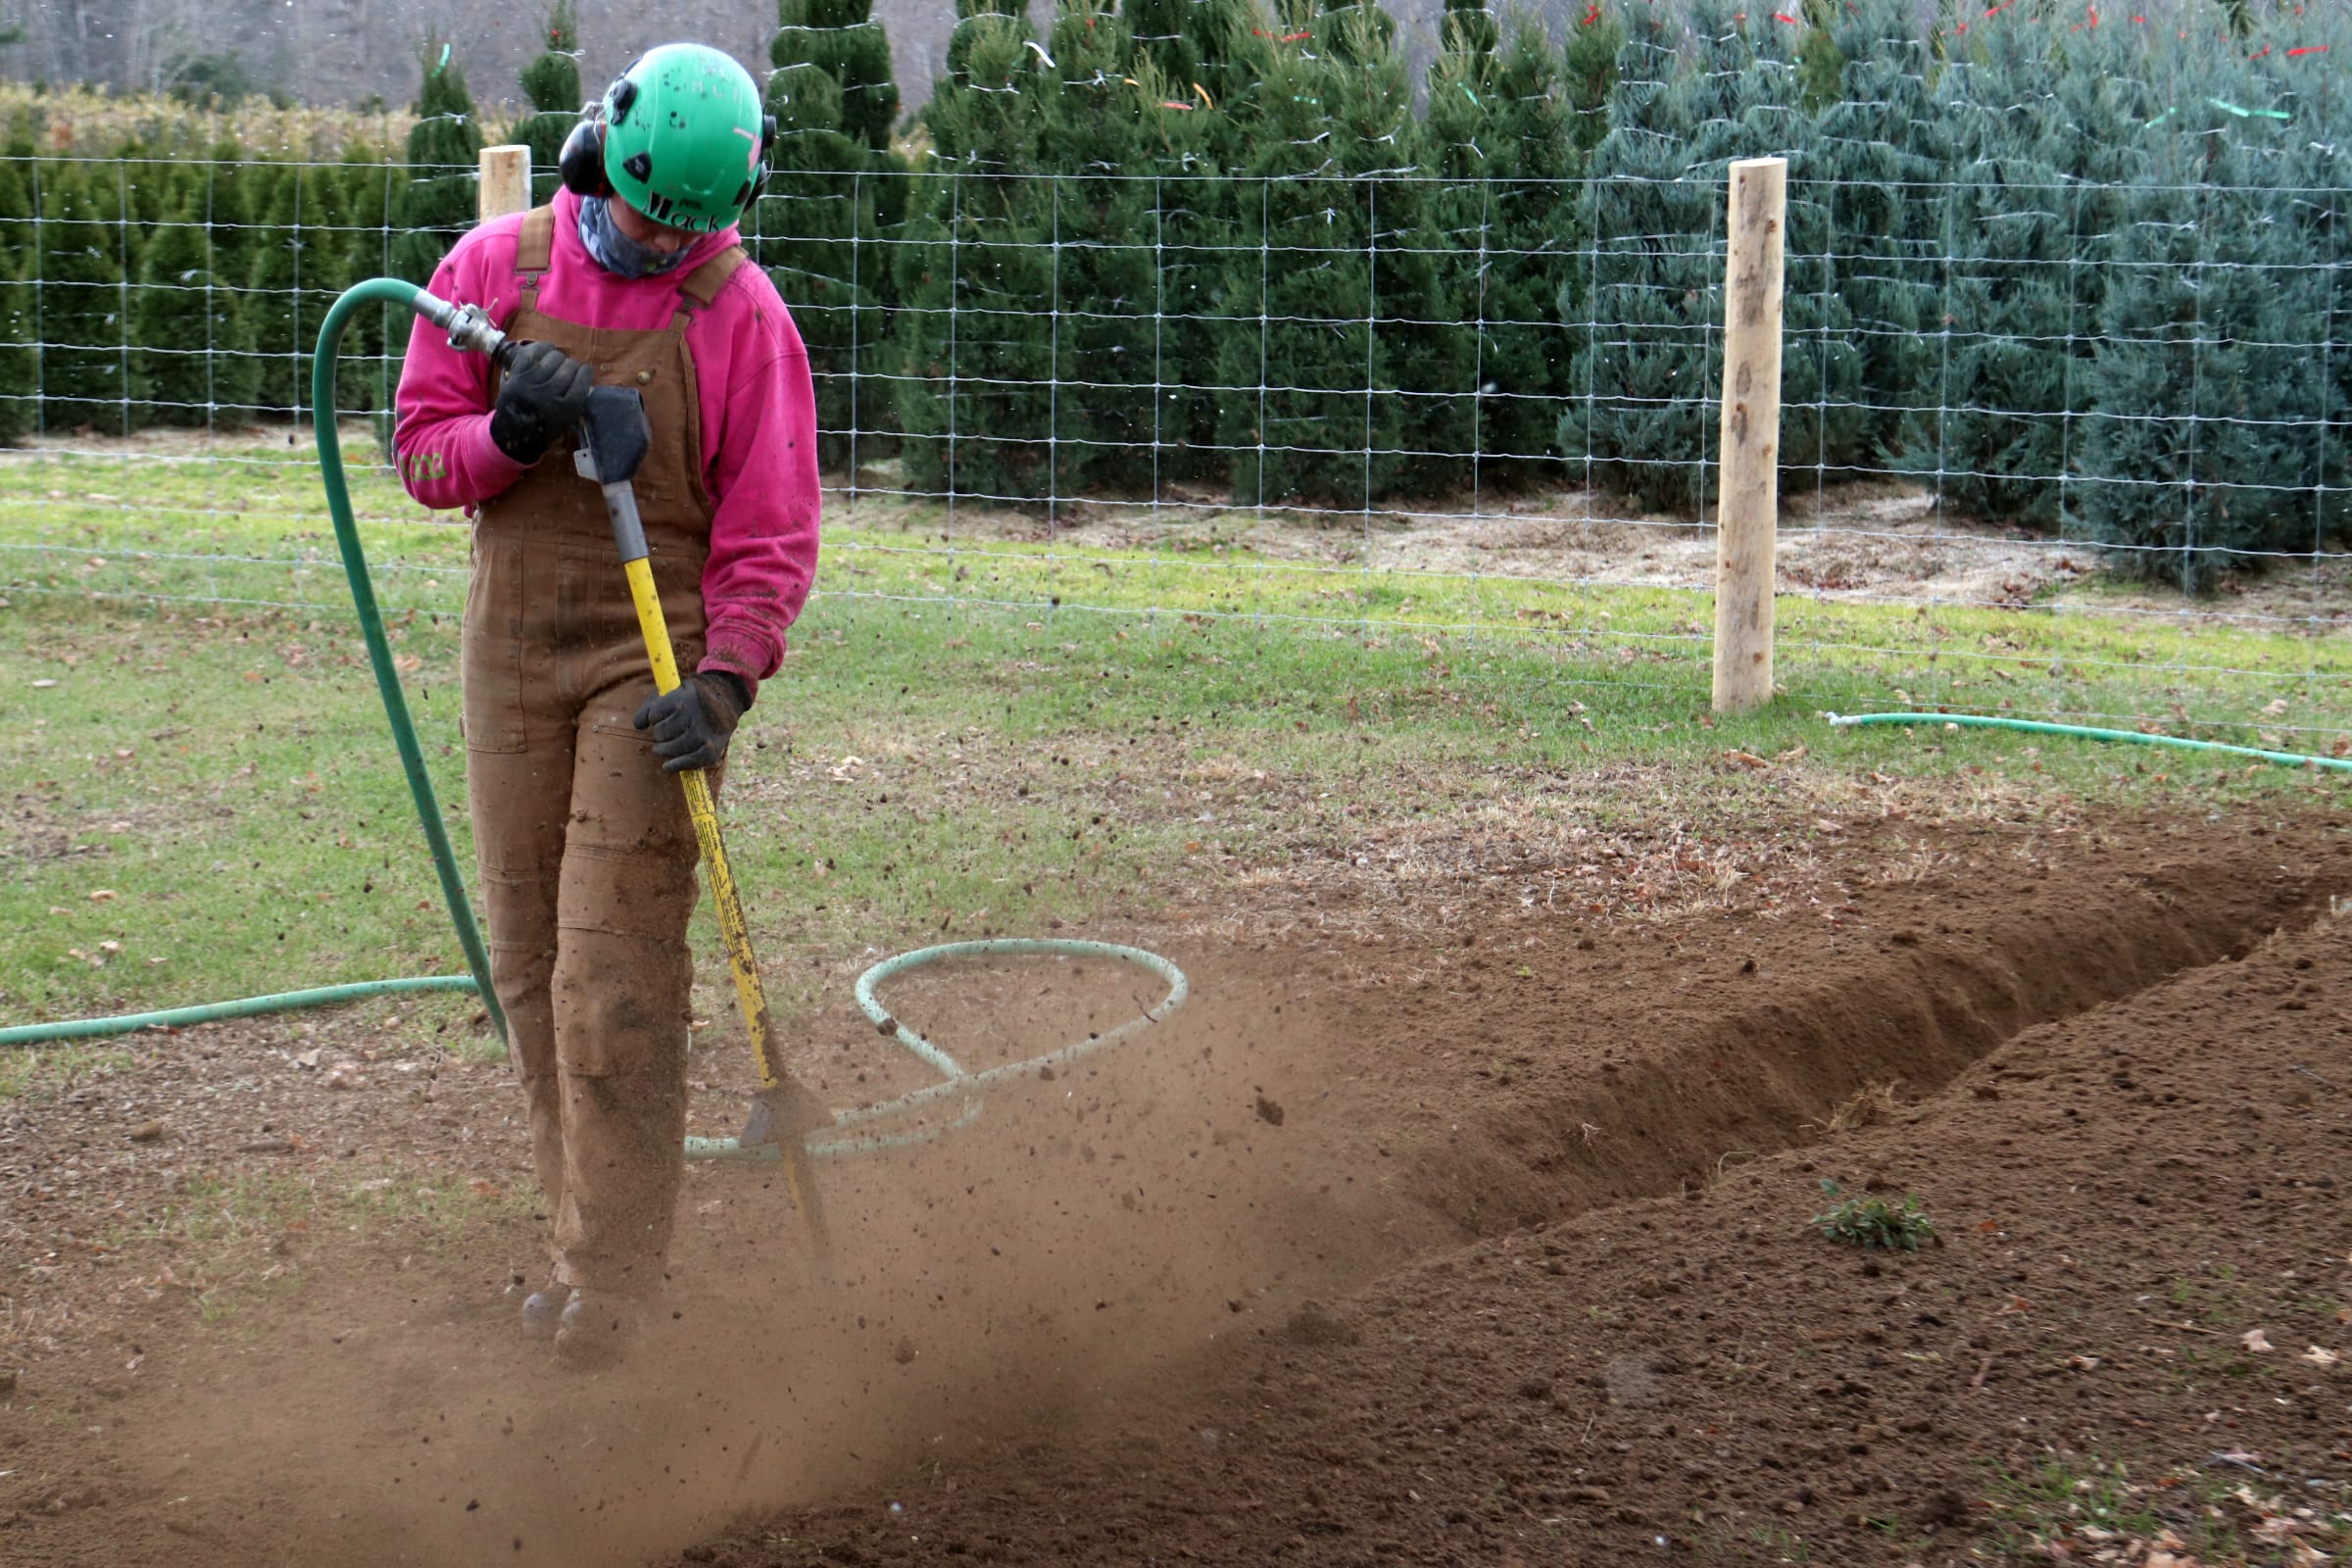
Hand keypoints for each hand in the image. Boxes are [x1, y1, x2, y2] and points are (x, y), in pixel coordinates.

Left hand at [489, 341, 593, 463]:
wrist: (512, 434)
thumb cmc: (544, 429)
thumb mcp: (567, 421)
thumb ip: (577, 400)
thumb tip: (583, 376)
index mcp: (565, 409)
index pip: (583, 381)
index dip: (586, 372)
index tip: (586, 371)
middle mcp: (548, 395)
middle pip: (569, 367)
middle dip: (573, 365)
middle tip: (570, 368)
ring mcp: (530, 384)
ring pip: (553, 358)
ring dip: (559, 356)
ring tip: (558, 360)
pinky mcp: (516, 375)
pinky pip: (533, 353)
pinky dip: (542, 348)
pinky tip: (547, 349)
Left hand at [633, 671, 749, 772]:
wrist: (725, 698)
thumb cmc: (690, 696)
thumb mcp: (670, 691)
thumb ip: (650, 706)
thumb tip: (639, 726)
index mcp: (682, 698)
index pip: (654, 715)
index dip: (653, 717)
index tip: (659, 717)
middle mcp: (694, 716)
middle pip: (660, 734)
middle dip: (659, 734)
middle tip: (665, 732)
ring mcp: (704, 734)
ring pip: (671, 749)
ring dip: (663, 750)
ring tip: (662, 747)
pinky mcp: (711, 749)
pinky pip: (688, 763)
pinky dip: (675, 766)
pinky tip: (667, 767)